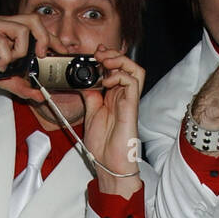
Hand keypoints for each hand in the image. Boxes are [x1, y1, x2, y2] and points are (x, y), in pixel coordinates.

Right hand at [0, 14, 51, 102]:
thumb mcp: (5, 81)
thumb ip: (23, 86)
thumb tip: (41, 95)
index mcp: (12, 33)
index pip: (39, 29)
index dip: (54, 38)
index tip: (63, 51)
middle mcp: (4, 25)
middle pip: (34, 19)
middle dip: (44, 38)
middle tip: (42, 56)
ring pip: (20, 28)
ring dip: (21, 51)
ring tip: (12, 64)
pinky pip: (0, 38)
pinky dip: (4, 56)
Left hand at [81, 47, 143, 198]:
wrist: (108, 163)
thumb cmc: (103, 145)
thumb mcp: (90, 114)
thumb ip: (89, 96)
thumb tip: (83, 81)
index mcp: (114, 97)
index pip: (116, 69)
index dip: (106, 57)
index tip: (93, 54)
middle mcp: (123, 96)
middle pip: (127, 65)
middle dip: (113, 54)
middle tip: (98, 54)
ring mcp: (128, 100)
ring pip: (135, 70)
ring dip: (120, 60)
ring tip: (105, 61)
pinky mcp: (131, 106)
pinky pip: (132, 83)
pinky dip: (119, 76)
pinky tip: (106, 82)